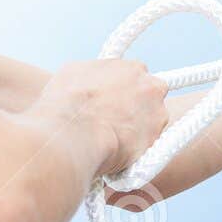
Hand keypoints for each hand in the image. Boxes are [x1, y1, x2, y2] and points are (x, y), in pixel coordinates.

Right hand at [30, 58, 169, 177]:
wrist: (70, 134)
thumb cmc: (65, 102)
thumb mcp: (74, 73)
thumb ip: (94, 74)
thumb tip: (92, 81)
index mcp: (133, 68)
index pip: (137, 77)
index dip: (125, 90)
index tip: (115, 100)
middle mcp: (151, 88)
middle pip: (152, 97)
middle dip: (139, 107)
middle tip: (118, 119)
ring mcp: (157, 116)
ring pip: (153, 123)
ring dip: (138, 129)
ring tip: (112, 140)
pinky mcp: (155, 142)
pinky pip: (147, 147)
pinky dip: (135, 150)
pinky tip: (116, 153)